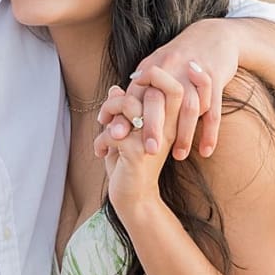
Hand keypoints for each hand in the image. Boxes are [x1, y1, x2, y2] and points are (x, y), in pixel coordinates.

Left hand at [93, 67, 183, 217]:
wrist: (132, 198)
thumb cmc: (128, 165)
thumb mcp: (125, 134)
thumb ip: (122, 110)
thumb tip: (115, 88)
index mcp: (166, 122)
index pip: (173, 87)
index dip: (156, 76)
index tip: (128, 90)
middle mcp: (166, 128)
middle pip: (151, 90)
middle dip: (117, 99)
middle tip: (104, 117)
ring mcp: (154, 139)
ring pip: (128, 105)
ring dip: (107, 115)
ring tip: (102, 132)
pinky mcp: (138, 152)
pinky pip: (113, 131)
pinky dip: (101, 140)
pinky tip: (100, 152)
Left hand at [103, 17, 242, 160]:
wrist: (213, 34)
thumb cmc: (180, 55)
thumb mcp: (156, 63)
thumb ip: (138, 85)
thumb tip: (116, 106)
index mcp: (153, 65)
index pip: (135, 93)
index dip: (124, 115)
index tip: (116, 137)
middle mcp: (172, 68)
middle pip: (159, 100)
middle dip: (153, 127)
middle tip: (148, 152)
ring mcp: (195, 74)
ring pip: (188, 108)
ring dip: (184, 134)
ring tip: (178, 156)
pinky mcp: (216, 79)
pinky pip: (213, 109)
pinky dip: (210, 132)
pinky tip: (205, 151)